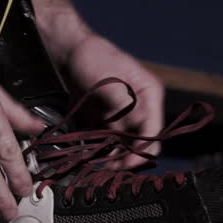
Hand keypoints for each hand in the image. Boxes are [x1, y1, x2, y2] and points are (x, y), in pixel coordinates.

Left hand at [64, 34, 164, 169]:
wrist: (69, 53)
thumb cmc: (92, 57)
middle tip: (109, 170)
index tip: (126, 164)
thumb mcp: (108, 80)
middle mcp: (140, 109)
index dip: (142, 150)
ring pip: (124, 147)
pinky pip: (108, 144)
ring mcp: (123, 117)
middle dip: (127, 159)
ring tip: (99, 167)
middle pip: (140, 143)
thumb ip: (121, 105)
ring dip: (114, 159)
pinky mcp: (106, 123)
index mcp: (149, 95)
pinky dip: (101, 152)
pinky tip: (91, 159)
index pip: (153, 130)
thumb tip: (130, 128)